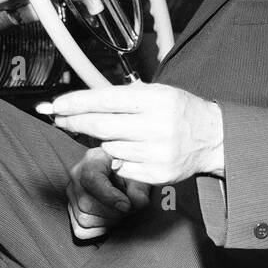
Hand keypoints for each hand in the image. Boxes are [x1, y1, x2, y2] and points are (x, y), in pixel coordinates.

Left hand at [40, 82, 225, 185]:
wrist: (213, 138)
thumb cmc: (178, 111)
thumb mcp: (156, 93)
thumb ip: (122, 97)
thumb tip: (81, 102)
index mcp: (156, 100)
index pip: (106, 100)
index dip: (76, 103)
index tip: (55, 105)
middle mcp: (157, 126)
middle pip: (101, 127)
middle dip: (75, 123)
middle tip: (59, 119)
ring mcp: (157, 153)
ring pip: (111, 148)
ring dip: (104, 141)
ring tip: (116, 133)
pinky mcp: (157, 175)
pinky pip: (122, 167)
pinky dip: (120, 159)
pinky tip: (131, 151)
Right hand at [65, 147, 149, 241]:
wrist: (124, 174)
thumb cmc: (132, 172)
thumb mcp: (140, 174)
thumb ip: (141, 187)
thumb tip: (137, 201)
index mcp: (94, 159)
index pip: (91, 178)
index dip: (109, 196)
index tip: (127, 205)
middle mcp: (77, 175)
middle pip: (87, 203)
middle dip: (114, 212)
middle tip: (129, 207)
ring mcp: (71, 193)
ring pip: (85, 219)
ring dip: (108, 221)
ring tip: (120, 210)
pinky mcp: (71, 210)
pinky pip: (81, 230)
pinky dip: (99, 229)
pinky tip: (110, 218)